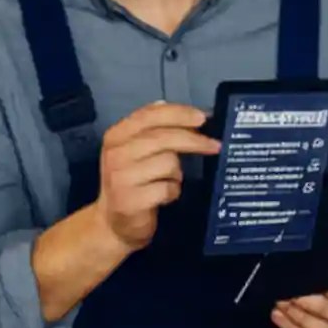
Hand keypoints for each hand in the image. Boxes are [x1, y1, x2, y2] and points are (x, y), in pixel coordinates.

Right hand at [93, 101, 219, 251]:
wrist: (112, 224)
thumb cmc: (130, 182)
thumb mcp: (133, 151)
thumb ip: (149, 128)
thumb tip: (166, 104)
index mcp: (116, 136)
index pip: (149, 115)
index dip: (179, 114)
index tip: (202, 117)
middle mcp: (115, 154)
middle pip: (164, 138)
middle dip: (194, 140)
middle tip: (215, 145)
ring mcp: (121, 178)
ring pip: (169, 163)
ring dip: (177, 173)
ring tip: (169, 180)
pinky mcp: (131, 201)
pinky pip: (169, 188)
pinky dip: (173, 191)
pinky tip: (164, 196)